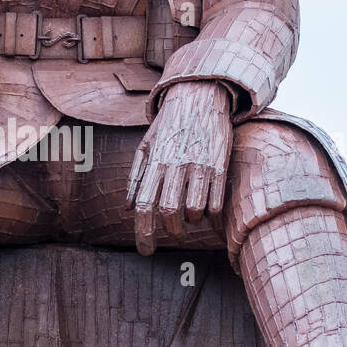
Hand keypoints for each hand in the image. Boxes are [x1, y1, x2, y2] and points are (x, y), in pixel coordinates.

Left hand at [127, 81, 232, 253]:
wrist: (199, 96)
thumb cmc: (169, 124)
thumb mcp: (145, 145)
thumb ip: (136, 177)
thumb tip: (127, 208)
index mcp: (155, 162)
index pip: (144, 205)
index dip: (143, 233)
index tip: (145, 251)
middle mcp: (176, 165)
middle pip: (168, 211)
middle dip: (169, 231)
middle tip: (170, 234)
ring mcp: (200, 166)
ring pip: (195, 211)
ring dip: (191, 222)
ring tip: (188, 218)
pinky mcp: (220, 166)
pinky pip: (216, 203)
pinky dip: (211, 216)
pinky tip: (208, 215)